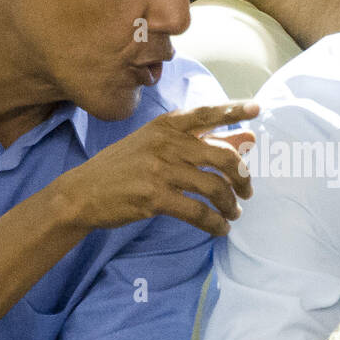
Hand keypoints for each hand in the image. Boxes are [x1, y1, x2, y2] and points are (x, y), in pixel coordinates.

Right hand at [64, 100, 259, 235]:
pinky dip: (215, 223)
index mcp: (165, 126)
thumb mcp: (154, 145)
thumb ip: (195, 142)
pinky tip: (220, 229)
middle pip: (222, 156)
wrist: (82, 192)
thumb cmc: (123, 168)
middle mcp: (165, 143)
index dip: (234, 110)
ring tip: (234, 214)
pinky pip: (198, 212)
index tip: (258, 110)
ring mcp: (160, 170)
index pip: (206, 113)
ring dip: (231, 204)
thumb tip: (243, 140)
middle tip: (248, 190)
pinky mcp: (154, 197)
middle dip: (243, 176)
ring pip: (214, 187)